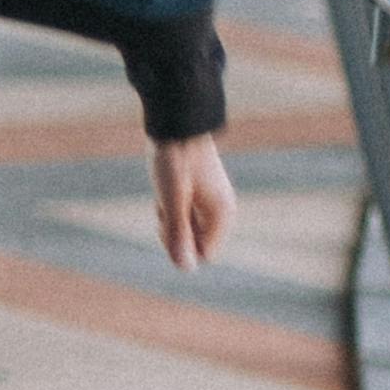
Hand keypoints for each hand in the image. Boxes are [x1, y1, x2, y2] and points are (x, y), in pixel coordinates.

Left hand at [151, 135, 234, 268]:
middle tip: (166, 201)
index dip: (182, 245)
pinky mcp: (200, 194)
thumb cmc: (175, 159)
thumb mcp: (171, 199)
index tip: (171, 220)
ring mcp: (211, 202)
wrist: (177, 122)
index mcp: (223, 215)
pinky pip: (182, 213)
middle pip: (194, 243)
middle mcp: (222, 211)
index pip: (204, 255)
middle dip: (174, 229)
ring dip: (170, 215)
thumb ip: (178, 233)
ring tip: (167, 189)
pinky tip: (168, 185)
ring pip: (186, 228)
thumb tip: (186, 268)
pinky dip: (170, 204)